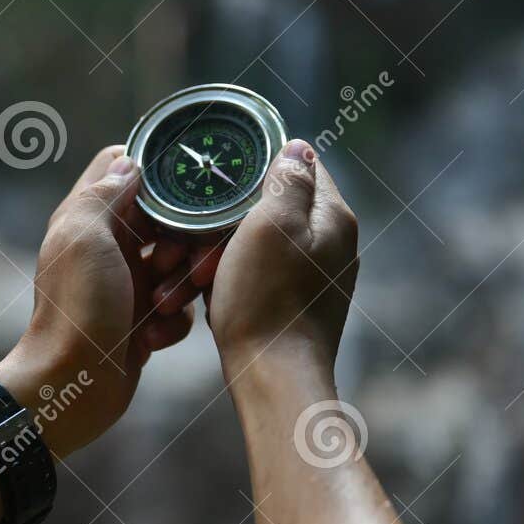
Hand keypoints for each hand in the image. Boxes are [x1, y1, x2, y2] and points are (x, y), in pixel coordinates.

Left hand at [0, 145, 203, 456]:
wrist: (73, 384)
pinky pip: (179, 305)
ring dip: (180, 285)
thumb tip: (130, 161)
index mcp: (86, 217)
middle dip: (183, 238)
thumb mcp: (84, 238)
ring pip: (180, 262)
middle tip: (176, 262)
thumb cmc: (76, 310)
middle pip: (166, 216)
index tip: (183, 189)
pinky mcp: (144, 317)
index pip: (122, 167)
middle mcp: (107, 245)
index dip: (155, 172)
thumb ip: (103, 194)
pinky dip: (173, 321)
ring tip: (162, 307)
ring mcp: (127, 282)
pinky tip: (153, 338)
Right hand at [205, 140, 357, 381]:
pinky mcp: (295, 303)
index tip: (217, 186)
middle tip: (193, 244)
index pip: (299, 165)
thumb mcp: (271, 225)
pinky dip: (228, 281)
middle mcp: (331, 242)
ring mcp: (314, 275)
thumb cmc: (267, 301)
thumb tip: (297, 146)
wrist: (273, 377)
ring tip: (191, 277)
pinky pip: (255, 276)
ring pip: (256, 244)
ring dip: (218, 255)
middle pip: (271, 208)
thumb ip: (286, 179)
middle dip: (225, 222)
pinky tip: (206, 296)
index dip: (253, 169)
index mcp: (332, 216)